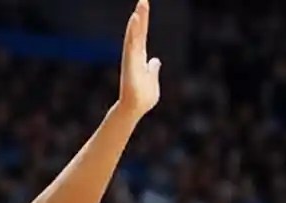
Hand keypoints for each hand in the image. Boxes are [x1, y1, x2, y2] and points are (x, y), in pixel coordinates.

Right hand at [116, 0, 161, 118]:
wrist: (135, 108)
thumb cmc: (144, 98)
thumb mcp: (153, 80)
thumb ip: (153, 70)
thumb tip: (155, 61)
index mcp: (141, 57)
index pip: (143, 35)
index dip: (144, 21)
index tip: (144, 6)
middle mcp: (135, 55)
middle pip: (139, 31)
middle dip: (141, 15)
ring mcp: (132, 57)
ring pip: (135, 34)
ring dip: (138, 20)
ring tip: (141, 5)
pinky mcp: (130, 61)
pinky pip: (131, 42)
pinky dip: (133, 30)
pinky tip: (135, 19)